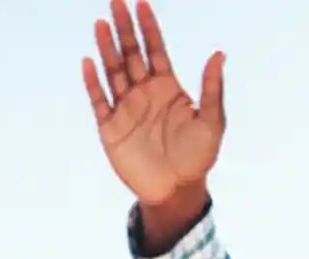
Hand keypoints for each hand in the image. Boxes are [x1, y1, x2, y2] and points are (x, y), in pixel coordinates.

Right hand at [82, 0, 225, 206]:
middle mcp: (145, 93)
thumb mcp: (212, 122)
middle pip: (131, 54)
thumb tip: (219, 54)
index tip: (141, 2)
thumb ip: (212, 89)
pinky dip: (94, 82)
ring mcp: (126, 108)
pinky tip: (89, 62)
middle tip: (116, 1)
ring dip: (107, 48)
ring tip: (101, 24)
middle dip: (124, 28)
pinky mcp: (111, 128)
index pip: (156, 49)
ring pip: (113, 72)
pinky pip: (99, 100)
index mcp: (168, 87)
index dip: (149, 26)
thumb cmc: (198, 158)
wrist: (177, 191)